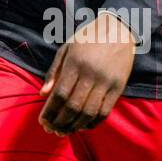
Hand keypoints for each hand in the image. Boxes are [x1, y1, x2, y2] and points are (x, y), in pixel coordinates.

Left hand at [38, 11, 137, 135]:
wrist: (119, 29)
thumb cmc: (88, 38)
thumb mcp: (66, 48)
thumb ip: (54, 71)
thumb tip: (42, 94)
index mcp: (75, 63)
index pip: (60, 94)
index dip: (50, 111)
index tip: (42, 121)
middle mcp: (91, 74)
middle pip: (73, 106)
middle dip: (60, 122)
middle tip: (51, 130)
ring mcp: (107, 81)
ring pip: (89, 112)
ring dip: (75, 126)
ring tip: (65, 131)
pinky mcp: (119, 87)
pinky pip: (105, 111)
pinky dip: (93, 122)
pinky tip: (83, 126)